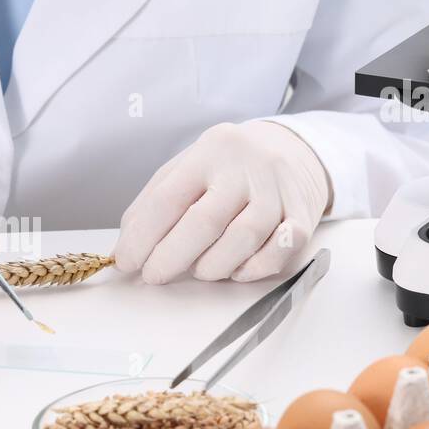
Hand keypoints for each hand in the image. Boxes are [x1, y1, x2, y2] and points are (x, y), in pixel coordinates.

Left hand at [113, 120, 329, 283]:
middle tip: (155, 275)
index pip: (168, 198)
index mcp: (208, 152)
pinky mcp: (303, 215)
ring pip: (243, 239)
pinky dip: (252, 269)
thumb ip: (151, 206)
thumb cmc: (224, 170)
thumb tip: (125, 249)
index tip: (128, 262)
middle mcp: (246, 168)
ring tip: (198, 270)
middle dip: (171, 257)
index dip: (143, 237)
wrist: (289, 153)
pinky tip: (235, 270)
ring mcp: (277, 191)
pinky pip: (278, 251)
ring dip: (212, 266)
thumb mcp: (184, 171)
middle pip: (205, 222)